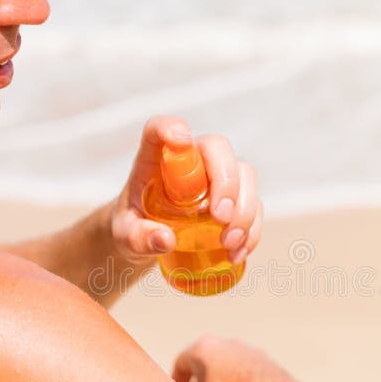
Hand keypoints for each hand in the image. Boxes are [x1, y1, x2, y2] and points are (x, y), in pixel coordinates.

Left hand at [111, 116, 262, 265]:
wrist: (149, 238)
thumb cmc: (134, 227)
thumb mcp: (126, 237)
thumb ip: (138, 237)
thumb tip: (165, 239)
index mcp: (155, 159)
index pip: (161, 129)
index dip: (171, 128)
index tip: (181, 139)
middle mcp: (191, 160)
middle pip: (218, 149)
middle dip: (227, 181)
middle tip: (221, 218)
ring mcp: (216, 177)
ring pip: (244, 175)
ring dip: (244, 210)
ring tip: (229, 243)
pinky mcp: (234, 199)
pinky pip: (254, 205)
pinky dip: (251, 230)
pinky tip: (237, 253)